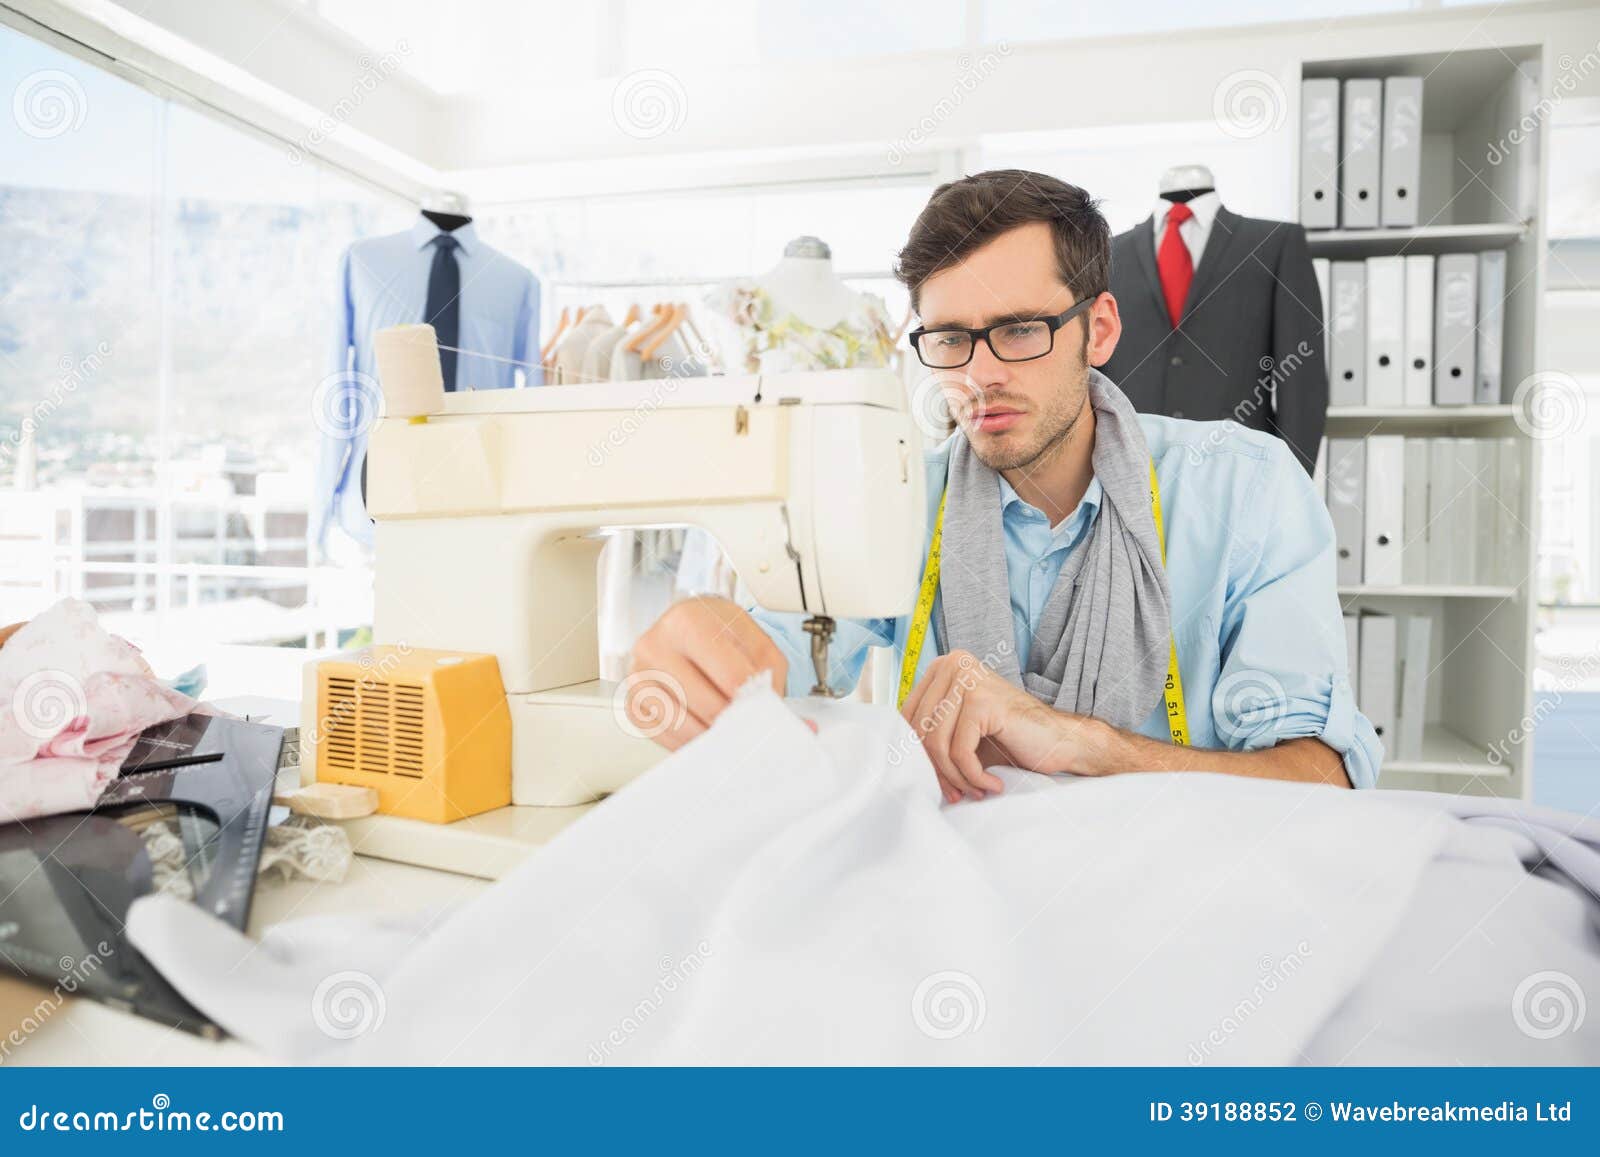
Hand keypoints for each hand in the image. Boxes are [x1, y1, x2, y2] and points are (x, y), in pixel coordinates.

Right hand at [625, 596, 788, 749]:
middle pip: (708, 706)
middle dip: (736, 721)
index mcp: (686, 622)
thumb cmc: (721, 633)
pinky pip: (667, 737)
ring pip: (686, 726)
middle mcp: (654, 646)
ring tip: (730, 728)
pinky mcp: (633, 704)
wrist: (689, 627)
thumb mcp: (755, 640)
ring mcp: (638, 677)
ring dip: (714, 735)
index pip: (731, 676)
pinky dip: (691, 741)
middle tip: (751, 724)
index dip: (754, 700)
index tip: (765, 709)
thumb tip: (775, 714)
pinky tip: (705, 729)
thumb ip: (768, 673)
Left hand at [900, 650, 1082, 802]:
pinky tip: (991, 785)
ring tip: (973, 791)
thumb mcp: (959, 732)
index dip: (917, 756)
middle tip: (955, 794)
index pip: (907, 717)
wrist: (1060, 742)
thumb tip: (891, 758)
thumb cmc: (1010, 739)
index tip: (936, 782)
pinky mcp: (982, 700)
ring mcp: (967, 678)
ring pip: (935, 742)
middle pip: (919, 730)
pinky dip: (972, 776)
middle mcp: (952, 664)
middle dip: (935, 770)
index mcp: (942, 667)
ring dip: (954, 777)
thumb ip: (928, 733)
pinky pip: (959, 751)